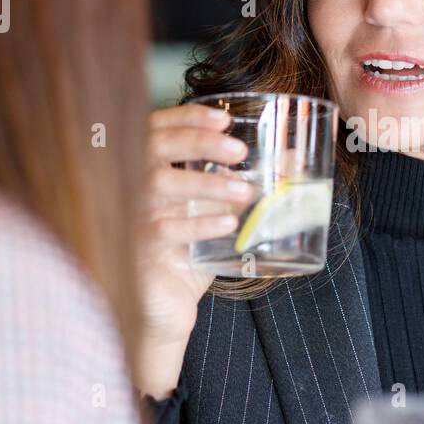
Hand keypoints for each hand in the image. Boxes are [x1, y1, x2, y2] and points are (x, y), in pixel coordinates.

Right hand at [134, 103, 256, 397]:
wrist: (167, 307)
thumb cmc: (191, 254)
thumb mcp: (219, 215)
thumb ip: (246, 187)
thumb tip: (292, 160)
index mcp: (148, 170)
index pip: (157, 127)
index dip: (187, 117)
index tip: (225, 119)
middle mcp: (131, 187)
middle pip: (154, 147)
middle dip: (198, 142)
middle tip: (238, 150)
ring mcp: (130, 217)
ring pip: (158, 186)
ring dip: (206, 184)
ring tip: (245, 190)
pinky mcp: (136, 250)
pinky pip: (164, 229)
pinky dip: (200, 224)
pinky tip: (228, 224)